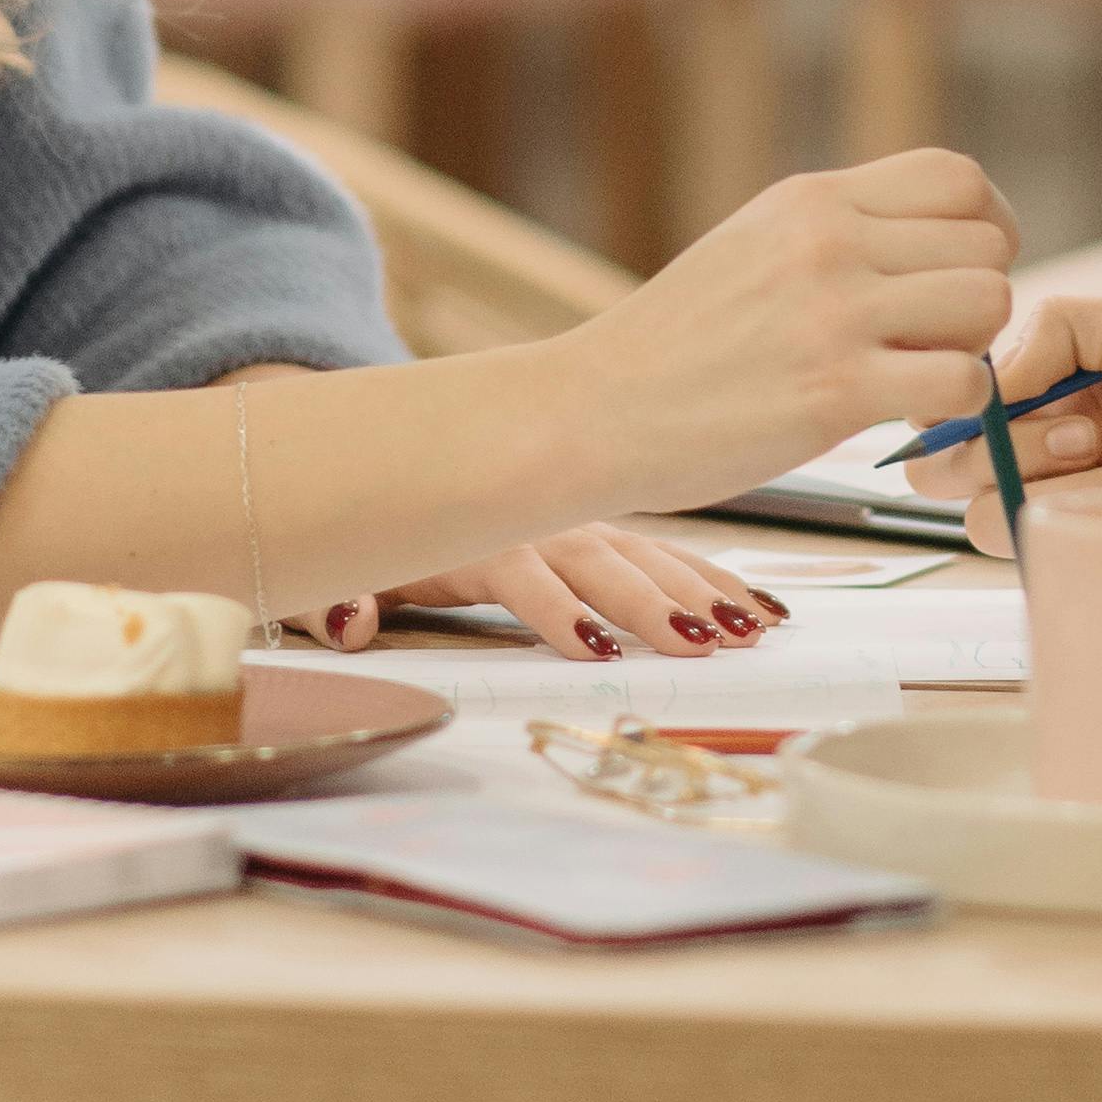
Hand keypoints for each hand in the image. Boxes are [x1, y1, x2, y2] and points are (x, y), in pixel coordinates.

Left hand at [357, 530, 788, 665]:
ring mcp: (581, 519)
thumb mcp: (346, 564)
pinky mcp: (605, 525)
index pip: (524, 576)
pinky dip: (714, 576)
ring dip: (702, 591)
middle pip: (604, 564)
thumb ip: (341, 600)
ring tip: (750, 630)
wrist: (399, 454)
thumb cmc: (377, 530)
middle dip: (654, 605)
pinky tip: (761, 605)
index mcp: (480, 536)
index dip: (557, 612)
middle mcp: (542, 519)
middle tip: (705, 643)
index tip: (595, 648)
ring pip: (650, 554)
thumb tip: (350, 626)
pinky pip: (667, 550)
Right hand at [569, 149, 1021, 517]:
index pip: (959, 177)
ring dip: (975, 349)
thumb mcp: (755, 245)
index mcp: (812, 198)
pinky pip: (963, 382)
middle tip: (936, 344)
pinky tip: (907, 418)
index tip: (958, 276)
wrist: (592, 409)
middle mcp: (829, 240)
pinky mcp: (835, 392)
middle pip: (988, 240)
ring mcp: (833, 313)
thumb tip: (931, 242)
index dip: (986, 228)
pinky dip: (958, 407)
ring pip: (989, 300)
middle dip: (980, 297)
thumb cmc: (676, 343)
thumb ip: (836, 232)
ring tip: (920, 378)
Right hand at [913, 293, 1101, 554]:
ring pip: (980, 506)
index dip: (963, 396)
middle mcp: (1053, 443)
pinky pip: (1036, 543)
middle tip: (1084, 429)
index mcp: (1061, 380)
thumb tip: (990, 375)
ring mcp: (1072, 503)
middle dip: (999, 442)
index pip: (964, 394)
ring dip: (1050, 477)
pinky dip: (1086, 511)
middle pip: (947, 459)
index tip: (1006, 390)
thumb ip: (1060, 327)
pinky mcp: (1093, 552)